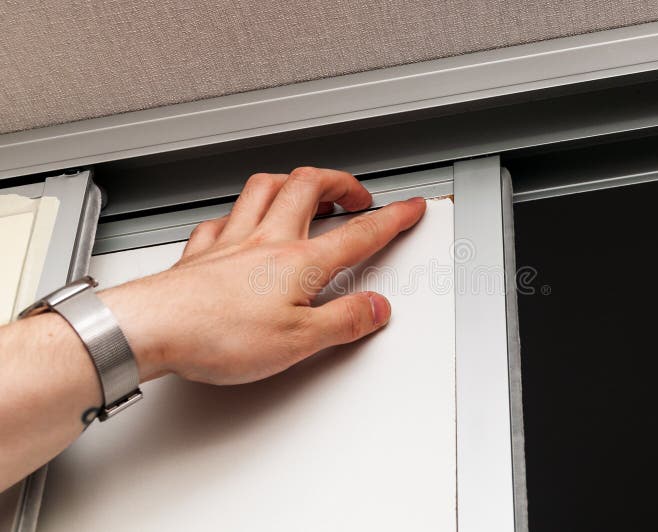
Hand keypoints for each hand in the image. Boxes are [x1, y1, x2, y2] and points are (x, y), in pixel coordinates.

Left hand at [100, 167, 425, 384]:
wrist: (153, 329)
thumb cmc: (218, 335)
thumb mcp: (299, 341)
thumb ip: (344, 322)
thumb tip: (376, 308)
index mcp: (298, 263)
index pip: (358, 234)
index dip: (391, 218)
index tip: (409, 208)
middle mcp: (266, 241)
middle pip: (308, 188)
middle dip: (339, 182)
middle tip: (355, 192)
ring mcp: (231, 241)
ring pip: (264, 188)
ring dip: (291, 181)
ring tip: (306, 187)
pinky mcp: (201, 253)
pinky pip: (221, 219)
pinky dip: (239, 213)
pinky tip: (240, 221)